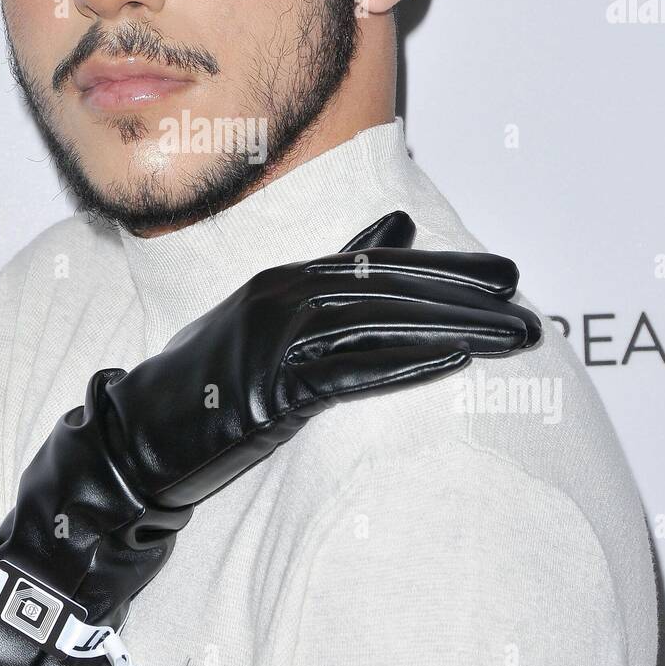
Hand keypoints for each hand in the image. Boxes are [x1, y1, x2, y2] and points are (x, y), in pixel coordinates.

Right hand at [92, 209, 541, 508]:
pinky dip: (401, 364)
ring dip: (454, 330)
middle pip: (390, 290)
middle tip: (527, 308)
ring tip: (512, 336)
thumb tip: (399, 229)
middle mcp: (280, 296)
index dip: (448, 269)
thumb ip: (336, 272)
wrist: (136, 436)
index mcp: (284, 278)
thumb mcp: (270, 317)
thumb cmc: (207, 381)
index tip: (506, 276)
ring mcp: (271, 341)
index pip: (381, 265)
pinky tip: (453, 359)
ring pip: (378, 325)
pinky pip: (345, 371)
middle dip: (466, 297)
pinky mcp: (265, 390)